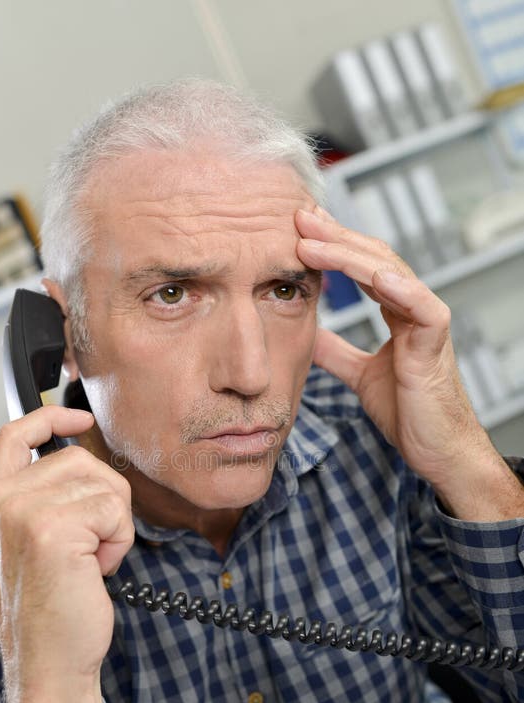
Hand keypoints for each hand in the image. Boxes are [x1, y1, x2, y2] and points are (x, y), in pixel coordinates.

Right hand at [0, 406, 133, 702]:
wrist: (50, 665)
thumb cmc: (49, 609)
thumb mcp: (32, 542)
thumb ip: (43, 497)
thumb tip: (82, 456)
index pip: (15, 434)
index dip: (52, 419)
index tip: (80, 421)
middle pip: (80, 458)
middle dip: (104, 499)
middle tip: (89, 547)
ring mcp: (21, 512)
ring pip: (103, 482)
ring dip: (113, 523)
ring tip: (90, 560)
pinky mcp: (53, 529)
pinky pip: (115, 509)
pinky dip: (120, 540)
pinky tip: (97, 571)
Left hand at [295, 207, 491, 488]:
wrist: (436, 451)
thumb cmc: (408, 413)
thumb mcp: (359, 375)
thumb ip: (336, 351)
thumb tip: (307, 332)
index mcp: (396, 313)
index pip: (362, 268)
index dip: (332, 246)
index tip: (298, 231)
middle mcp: (412, 310)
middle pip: (373, 259)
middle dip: (335, 237)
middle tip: (299, 217)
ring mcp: (426, 322)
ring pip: (390, 273)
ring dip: (350, 255)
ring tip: (313, 241)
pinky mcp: (436, 342)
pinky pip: (421, 306)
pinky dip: (398, 288)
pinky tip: (372, 274)